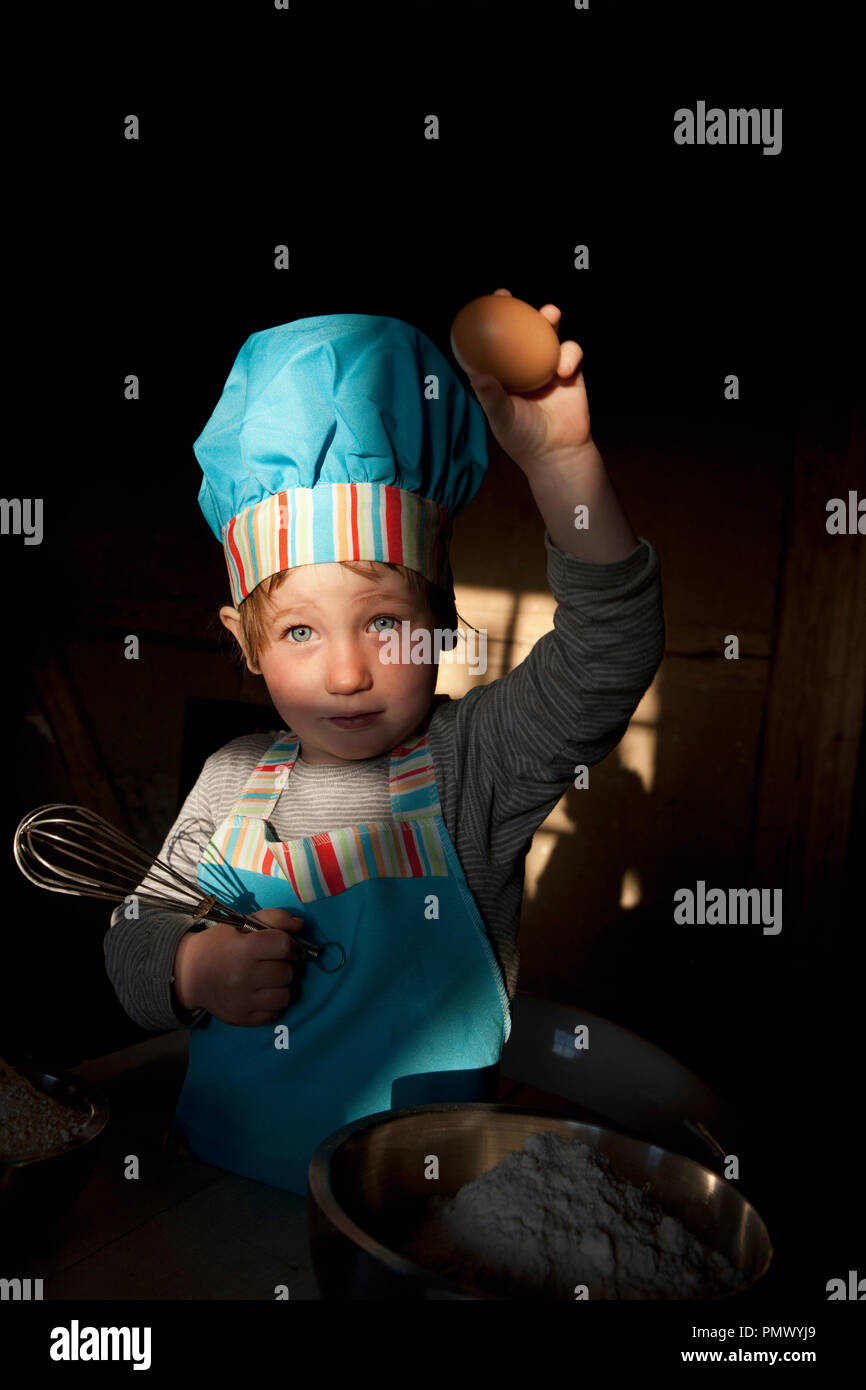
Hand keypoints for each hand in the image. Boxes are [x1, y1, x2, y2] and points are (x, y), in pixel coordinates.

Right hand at [174, 908, 305, 1025]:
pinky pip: (273, 1014)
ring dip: (282, 986)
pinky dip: (272, 1004)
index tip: (286, 947)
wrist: (189, 973)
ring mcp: (242, 1001)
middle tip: (275, 963)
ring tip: (270, 979)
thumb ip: (274, 919)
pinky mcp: (240, 1018)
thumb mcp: (242, 924)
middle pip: (287, 973)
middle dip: (286, 966)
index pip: (284, 946)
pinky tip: (261, 994)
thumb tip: (300, 925)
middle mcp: (243, 977)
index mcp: (243, 949)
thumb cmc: (219, 944)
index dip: (291, 945)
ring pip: (285, 996)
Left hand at [467, 288, 591, 467]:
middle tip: (510, 297)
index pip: (493, 343)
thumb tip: (476, 375)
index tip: (481, 304)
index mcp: (504, 373)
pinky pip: (572, 352)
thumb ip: (491, 397)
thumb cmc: (524, 438)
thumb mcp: (502, 418)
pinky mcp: (571, 371)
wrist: (558, 452)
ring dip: (549, 320)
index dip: (487, 322)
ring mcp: (548, 366)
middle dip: (517, 309)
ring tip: (550, 316)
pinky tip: (563, 369)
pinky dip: (569, 355)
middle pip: (521, 330)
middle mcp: (525, 365)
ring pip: (549, 334)